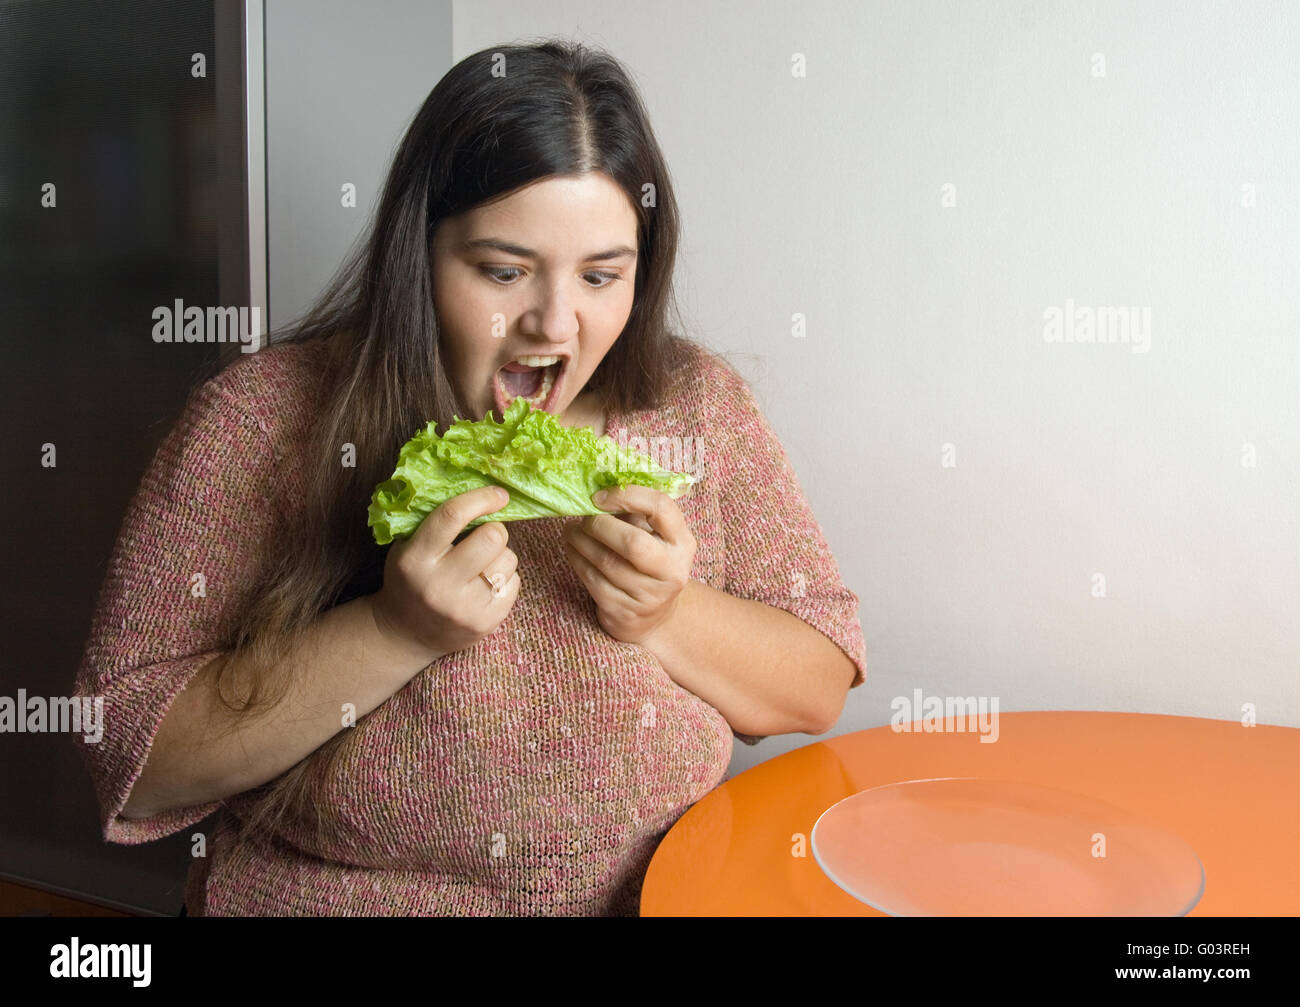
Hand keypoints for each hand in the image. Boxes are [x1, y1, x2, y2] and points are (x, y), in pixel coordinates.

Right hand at [371, 485, 520, 658]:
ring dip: (500, 557)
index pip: (452, 515)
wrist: (405, 633)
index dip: (481, 498)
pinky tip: (484, 587)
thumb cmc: (411, 579)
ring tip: (479, 567)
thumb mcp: (407, 547)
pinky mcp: (484, 623)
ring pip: (509, 560)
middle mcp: (438, 585)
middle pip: (492, 537)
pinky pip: (515, 583)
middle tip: (485, 537)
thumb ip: (433, 521)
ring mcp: (463, 608)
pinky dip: (505, 579)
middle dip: (495, 530)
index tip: (499, 494)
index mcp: (415, 559)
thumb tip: (478, 485)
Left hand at [561, 484, 695, 645]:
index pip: (662, 509)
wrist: (655, 617)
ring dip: (581, 542)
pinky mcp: (625, 612)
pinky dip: (577, 561)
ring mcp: (650, 596)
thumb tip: (598, 485)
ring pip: (607, 563)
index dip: (628, 496)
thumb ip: (635, 513)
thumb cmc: (650, 564)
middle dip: (600, 526)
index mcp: (683, 543)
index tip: (601, 496)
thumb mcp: (655, 537)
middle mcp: (672, 571)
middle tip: (583, 519)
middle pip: (633, 543)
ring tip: (571, 531)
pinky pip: (593, 581)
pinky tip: (573, 550)